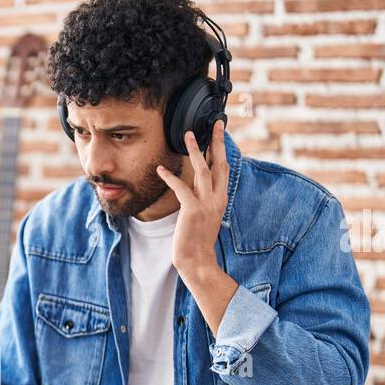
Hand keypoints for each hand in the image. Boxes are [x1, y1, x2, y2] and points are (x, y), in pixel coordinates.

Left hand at [155, 119, 229, 283]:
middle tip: (217, 124)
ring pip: (202, 170)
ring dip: (195, 150)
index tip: (220, 134)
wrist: (197, 261)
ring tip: (188, 134)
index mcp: (221, 199)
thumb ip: (203, 198)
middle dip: (218, 142)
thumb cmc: (197, 241)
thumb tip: (197, 184)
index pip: (224, 169)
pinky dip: (169, 177)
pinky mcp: (192, 210)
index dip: (222, 150)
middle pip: (219, 163)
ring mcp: (206, 204)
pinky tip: (160, 169)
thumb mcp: (205, 216)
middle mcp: (217, 198)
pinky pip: (180, 187)